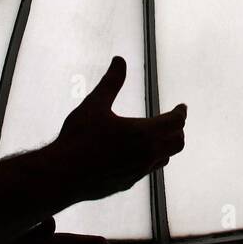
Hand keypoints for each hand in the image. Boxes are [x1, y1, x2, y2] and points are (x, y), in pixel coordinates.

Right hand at [54, 56, 185, 202]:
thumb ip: (111, 82)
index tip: (181, 107)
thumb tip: (120, 60)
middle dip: (178, 129)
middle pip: (177, 142)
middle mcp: (146, 155)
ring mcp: (138, 172)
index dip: (180, 112)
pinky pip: (148, 170)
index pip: (175, 122)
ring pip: (164, 159)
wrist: (61, 176)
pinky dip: (151, 159)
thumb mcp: (94, 104)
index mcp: (143, 134)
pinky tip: (137, 155)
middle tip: (173, 120)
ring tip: (157, 137)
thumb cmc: (78, 139)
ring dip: (166, 146)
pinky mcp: (127, 184)